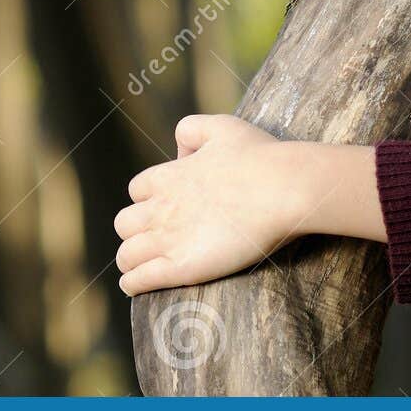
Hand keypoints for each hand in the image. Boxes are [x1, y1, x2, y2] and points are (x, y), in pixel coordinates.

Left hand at [114, 114, 306, 296]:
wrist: (284, 189)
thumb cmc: (261, 157)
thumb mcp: (223, 127)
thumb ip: (192, 129)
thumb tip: (179, 152)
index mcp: (168, 176)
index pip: (138, 190)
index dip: (151, 198)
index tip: (171, 205)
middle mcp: (161, 208)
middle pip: (125, 223)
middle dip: (138, 229)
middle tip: (161, 235)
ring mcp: (168, 239)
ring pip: (126, 255)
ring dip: (132, 259)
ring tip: (146, 264)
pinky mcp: (180, 267)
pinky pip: (137, 280)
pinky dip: (133, 283)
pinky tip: (139, 284)